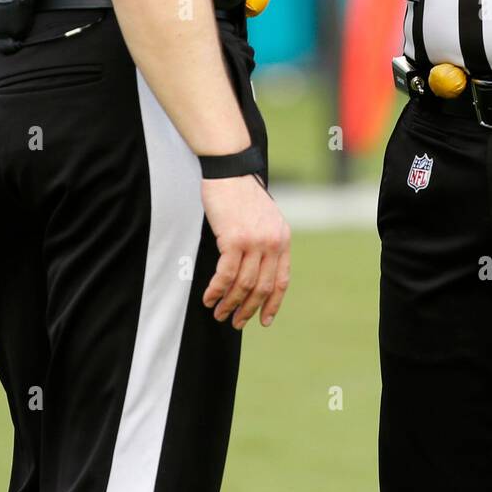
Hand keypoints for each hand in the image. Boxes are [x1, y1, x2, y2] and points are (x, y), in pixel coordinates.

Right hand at [200, 175, 290, 329]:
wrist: (230, 170)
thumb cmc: (241, 193)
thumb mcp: (264, 218)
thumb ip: (265, 242)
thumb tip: (257, 272)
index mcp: (282, 238)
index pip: (282, 280)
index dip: (272, 304)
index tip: (263, 321)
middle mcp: (272, 242)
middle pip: (262, 287)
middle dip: (248, 309)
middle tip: (235, 321)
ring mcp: (254, 242)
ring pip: (243, 284)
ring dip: (229, 303)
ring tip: (218, 312)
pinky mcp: (234, 239)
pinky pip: (225, 275)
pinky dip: (216, 290)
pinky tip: (208, 297)